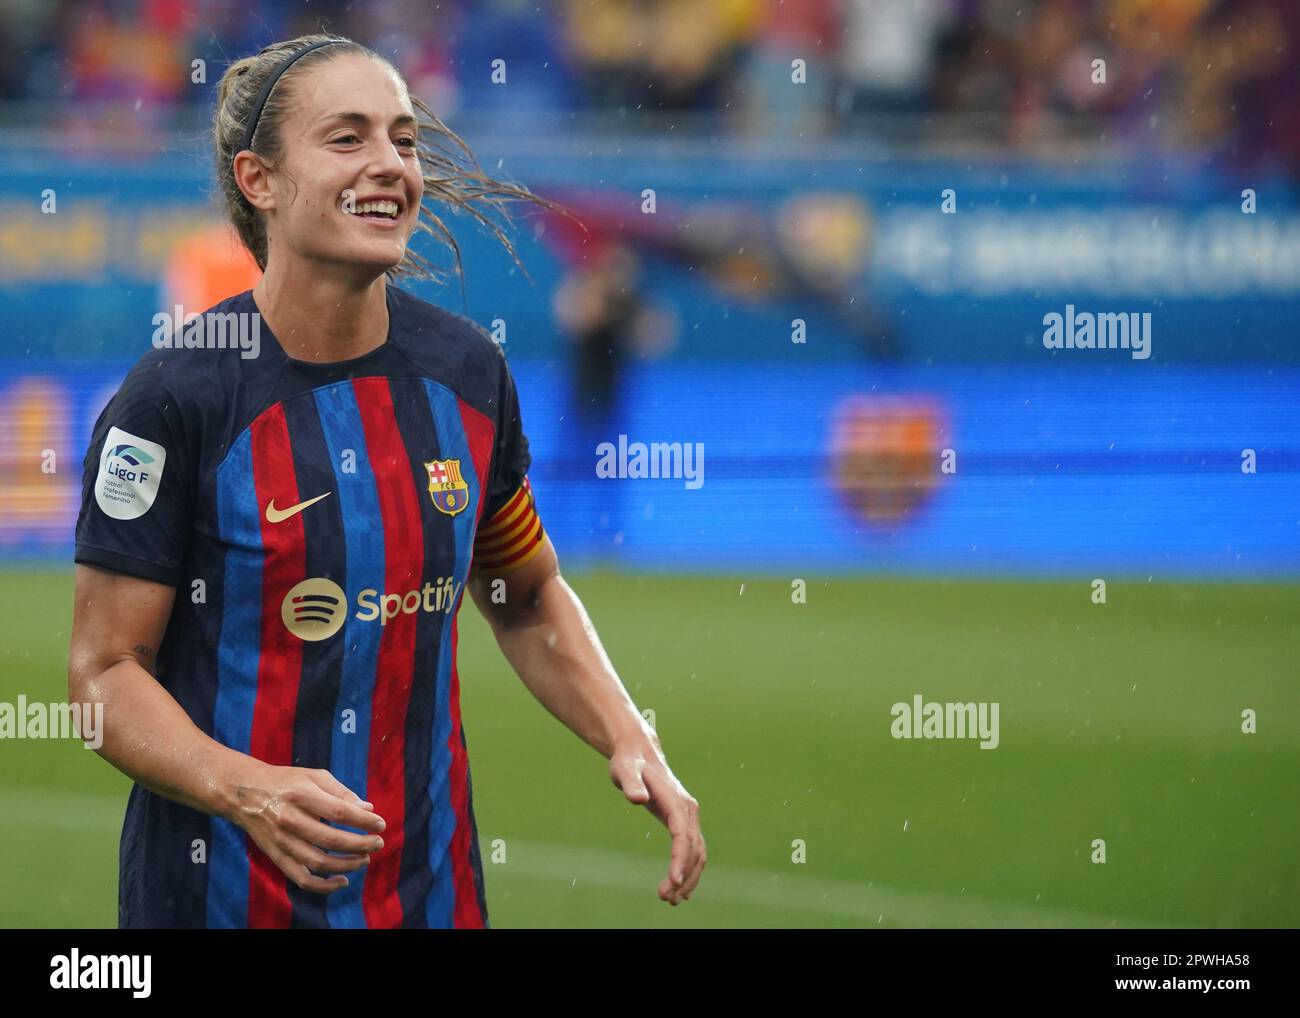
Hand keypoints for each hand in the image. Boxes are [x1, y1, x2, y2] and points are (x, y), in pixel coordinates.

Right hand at [224, 762, 386, 894]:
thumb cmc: (286, 781)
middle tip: (378, 843)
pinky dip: (323, 885)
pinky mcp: (276, 857)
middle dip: (360, 844)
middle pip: (331, 839)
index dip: (363, 821)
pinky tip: (343, 880)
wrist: (244, 793)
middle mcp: (289, 820)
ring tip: (365, 859)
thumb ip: (342, 792)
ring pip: (318, 862)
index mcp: (301, 795)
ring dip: (347, 864)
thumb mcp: (314, 776)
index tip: (380, 824)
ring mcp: (281, 842)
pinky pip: (301, 878)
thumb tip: (368, 809)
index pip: (339, 812)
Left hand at [610, 736, 705, 905]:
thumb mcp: (624, 770)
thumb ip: (630, 784)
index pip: (682, 834)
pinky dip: (691, 870)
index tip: (673, 880)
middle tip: (666, 899)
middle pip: (693, 848)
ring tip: (671, 900)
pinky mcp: (684, 822)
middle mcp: (688, 810)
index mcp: (676, 800)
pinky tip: (682, 890)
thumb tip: (637, 798)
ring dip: (689, 877)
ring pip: (697, 852)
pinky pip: (693, 850)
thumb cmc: (629, 763)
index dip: (680, 858)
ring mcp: (689, 817)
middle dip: (683, 875)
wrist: (639, 753)